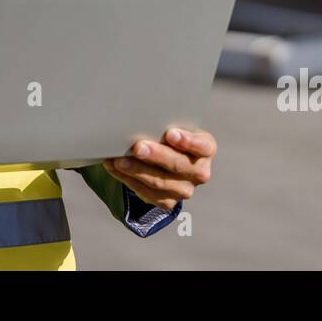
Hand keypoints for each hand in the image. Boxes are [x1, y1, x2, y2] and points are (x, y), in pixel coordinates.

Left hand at [101, 127, 215, 211]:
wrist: (165, 158)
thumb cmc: (168, 135)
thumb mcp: (172, 125)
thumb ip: (164, 124)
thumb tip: (140, 118)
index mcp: (206, 148)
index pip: (203, 146)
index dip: (188, 141)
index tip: (171, 133)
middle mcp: (199, 172)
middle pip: (178, 165)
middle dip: (156, 155)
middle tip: (137, 147)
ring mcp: (185, 189)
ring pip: (160, 182)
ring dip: (136, 170)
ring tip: (119, 160)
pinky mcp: (168, 202)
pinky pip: (147, 193)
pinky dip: (128, 180)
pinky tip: (115, 168)